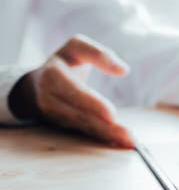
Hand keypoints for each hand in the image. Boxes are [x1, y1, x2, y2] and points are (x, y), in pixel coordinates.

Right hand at [10, 35, 133, 147]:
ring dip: (107, 135)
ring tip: (129, 141)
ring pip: (83, 126)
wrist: (36, 83)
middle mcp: (50, 97)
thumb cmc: (64, 62)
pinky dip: (102, 138)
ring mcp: (54, 114)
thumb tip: (123, 70)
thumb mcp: (77, 46)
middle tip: (129, 135)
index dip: (92, 104)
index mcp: (52, 75)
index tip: (112, 115)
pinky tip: (119, 142)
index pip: (74, 92)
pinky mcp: (62, 124)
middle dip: (105, 127)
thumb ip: (99, 54)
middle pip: (80, 115)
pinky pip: (84, 132)